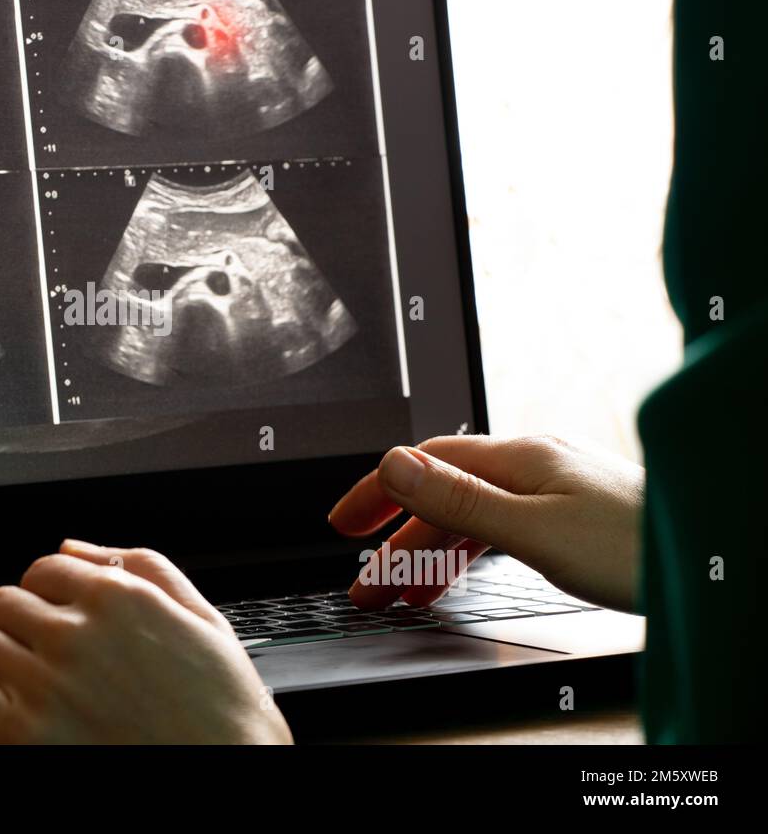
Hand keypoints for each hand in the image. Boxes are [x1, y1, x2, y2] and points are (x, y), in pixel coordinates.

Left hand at [0, 540, 291, 743]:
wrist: (232, 779)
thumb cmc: (226, 719)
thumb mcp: (206, 621)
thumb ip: (143, 568)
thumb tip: (78, 548)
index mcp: (119, 598)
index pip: (45, 567)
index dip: (41, 591)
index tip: (41, 612)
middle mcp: (76, 633)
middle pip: (3, 601)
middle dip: (7, 621)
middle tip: (14, 646)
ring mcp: (44, 683)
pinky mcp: (19, 735)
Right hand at [328, 435, 642, 612]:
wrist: (710, 555)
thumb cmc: (635, 545)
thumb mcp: (532, 530)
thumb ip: (458, 501)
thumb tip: (394, 465)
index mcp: (518, 457)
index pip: (425, 462)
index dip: (377, 492)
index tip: (342, 524)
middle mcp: (533, 465)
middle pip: (444, 493)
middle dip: (396, 538)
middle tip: (363, 578)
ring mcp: (553, 489)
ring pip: (472, 516)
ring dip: (428, 554)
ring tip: (400, 595)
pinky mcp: (571, 516)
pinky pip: (500, 529)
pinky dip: (467, 555)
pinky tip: (460, 575)